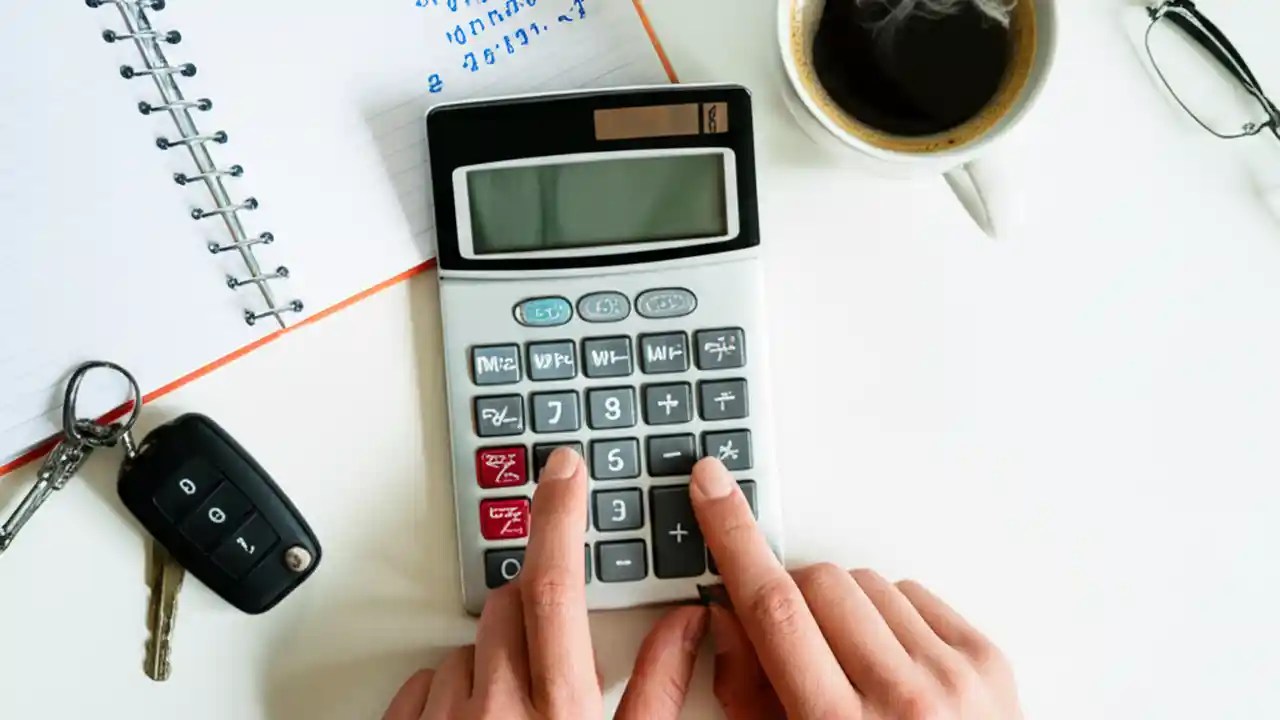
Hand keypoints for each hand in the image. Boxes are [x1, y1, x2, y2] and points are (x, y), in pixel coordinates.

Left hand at [383, 448, 708, 719]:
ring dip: (489, 663)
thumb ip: (657, 689)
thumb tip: (686, 627)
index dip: (561, 517)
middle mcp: (495, 710)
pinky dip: (446, 696)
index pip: (557, 585)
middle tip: (552, 660)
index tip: (565, 471)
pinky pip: (421, 686)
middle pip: (509, 604)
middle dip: (533, 611)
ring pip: (464, 648)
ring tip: (513, 713)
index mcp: (560, 710)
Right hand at [691, 458, 1020, 719]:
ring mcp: (953, 676)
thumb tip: (730, 611)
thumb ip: (746, 689)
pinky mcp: (989, 661)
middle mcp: (902, 698)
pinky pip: (914, 594)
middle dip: (790, 595)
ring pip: (866, 582)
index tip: (713, 485)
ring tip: (849, 667)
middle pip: (817, 582)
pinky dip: (890, 617)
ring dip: (843, 609)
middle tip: (792, 644)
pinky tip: (888, 664)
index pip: (773, 606)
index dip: (733, 536)